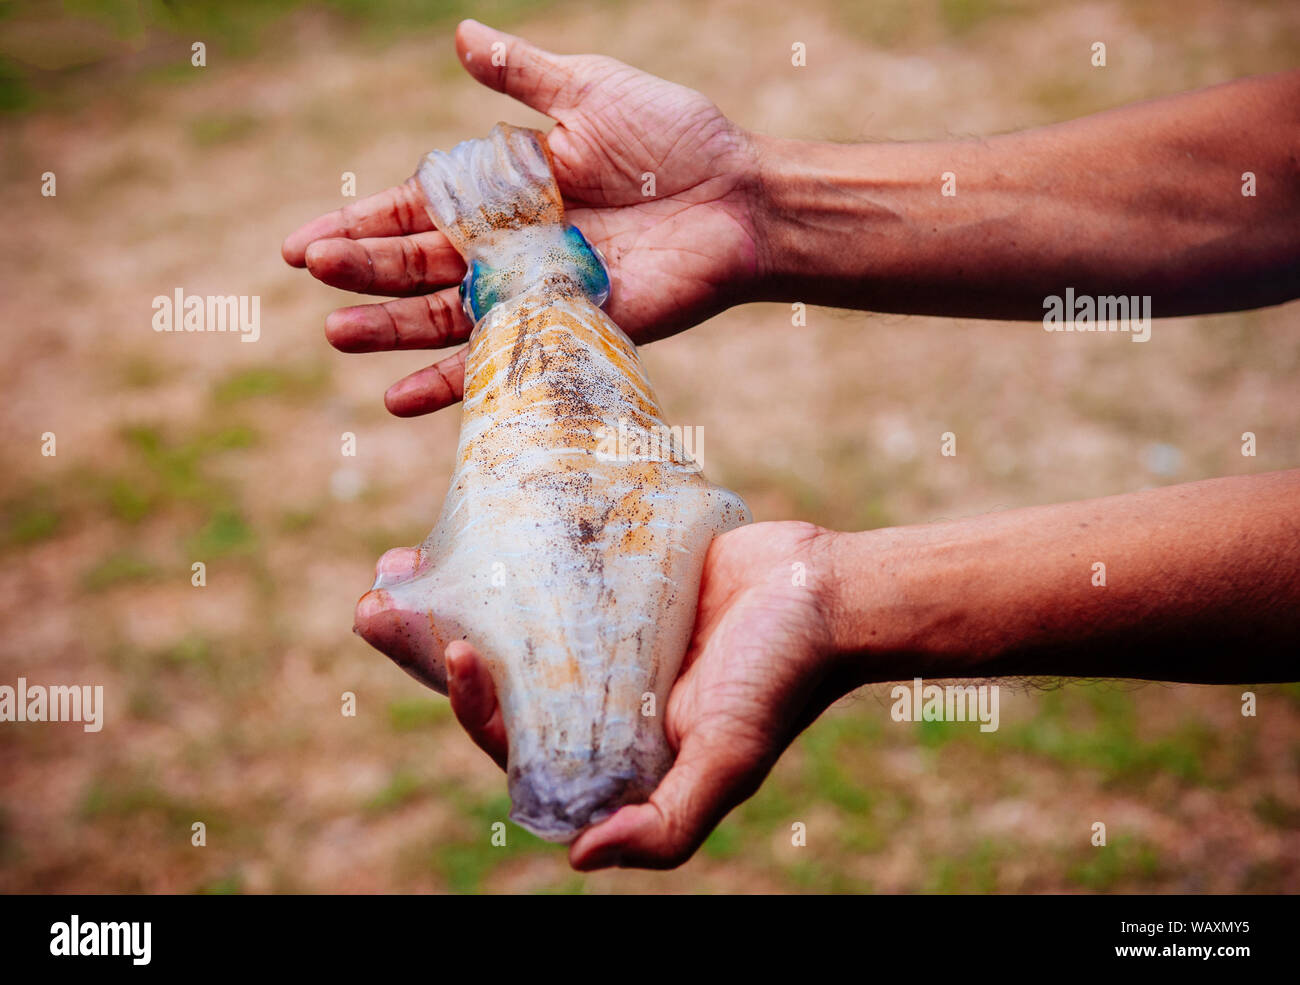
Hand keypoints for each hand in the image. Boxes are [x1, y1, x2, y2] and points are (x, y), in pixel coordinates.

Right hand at [281, 19, 763, 416]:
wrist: (741, 199)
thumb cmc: (675, 139)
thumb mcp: (593, 93)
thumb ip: (526, 76)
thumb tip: (460, 36)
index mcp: (507, 190)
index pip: (416, 210)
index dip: (361, 225)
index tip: (302, 247)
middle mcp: (511, 246)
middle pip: (420, 266)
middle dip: (365, 272)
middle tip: (314, 275)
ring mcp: (536, 293)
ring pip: (447, 318)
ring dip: (392, 329)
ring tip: (337, 333)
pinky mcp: (569, 331)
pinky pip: (503, 364)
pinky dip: (454, 383)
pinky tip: (401, 398)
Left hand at [413, 521, 852, 869]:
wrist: (827, 593)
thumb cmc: (783, 679)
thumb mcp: (730, 758)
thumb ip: (668, 824)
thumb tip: (578, 855)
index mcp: (606, 747)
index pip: (513, 736)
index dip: (469, 703)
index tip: (454, 650)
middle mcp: (593, 695)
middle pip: (494, 674)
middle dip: (428, 642)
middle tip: (377, 597)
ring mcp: (600, 633)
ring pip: (507, 619)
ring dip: (452, 594)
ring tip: (403, 557)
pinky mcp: (614, 580)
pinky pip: (546, 568)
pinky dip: (506, 550)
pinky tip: (471, 521)